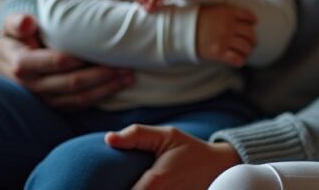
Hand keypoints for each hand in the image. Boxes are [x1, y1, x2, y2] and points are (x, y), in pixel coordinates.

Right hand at [0, 12, 130, 109]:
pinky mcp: (53, 104)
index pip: (57, 63)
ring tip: (128, 78)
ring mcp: (43, 99)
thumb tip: (29, 22)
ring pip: (77, 99)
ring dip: (105, 90)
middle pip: (72, 83)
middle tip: (126, 67)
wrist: (5, 63)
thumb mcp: (12, 26)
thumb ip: (18, 22)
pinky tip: (117, 88)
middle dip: (101, 76)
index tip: (105, 51)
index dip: (81, 59)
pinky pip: (77, 105)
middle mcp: (33, 86)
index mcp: (23, 65)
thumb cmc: (16, 38)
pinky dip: (98, 98)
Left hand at [105, 124, 240, 189]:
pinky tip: (144, 189)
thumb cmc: (190, 151)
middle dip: (120, 189)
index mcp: (154, 183)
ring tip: (132, 183)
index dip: (106, 189)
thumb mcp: (167, 136)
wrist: (219, 169)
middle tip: (112, 183)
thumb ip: (137, 135)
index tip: (99, 184)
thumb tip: (108, 138)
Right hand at [196, 5, 256, 66]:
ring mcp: (224, 39)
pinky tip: (239, 60)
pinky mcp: (218, 52)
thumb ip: (227, 13)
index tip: (254, 23)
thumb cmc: (194, 19)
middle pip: (249, 33)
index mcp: (228, 12)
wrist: (180, 30)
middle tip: (253, 43)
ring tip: (246, 52)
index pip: (248, 16)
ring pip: (246, 47)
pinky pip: (237, 58)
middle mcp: (228, 25)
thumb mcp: (213, 9)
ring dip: (248, 51)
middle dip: (253, 39)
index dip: (253, 20)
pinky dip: (240, 60)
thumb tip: (242, 18)